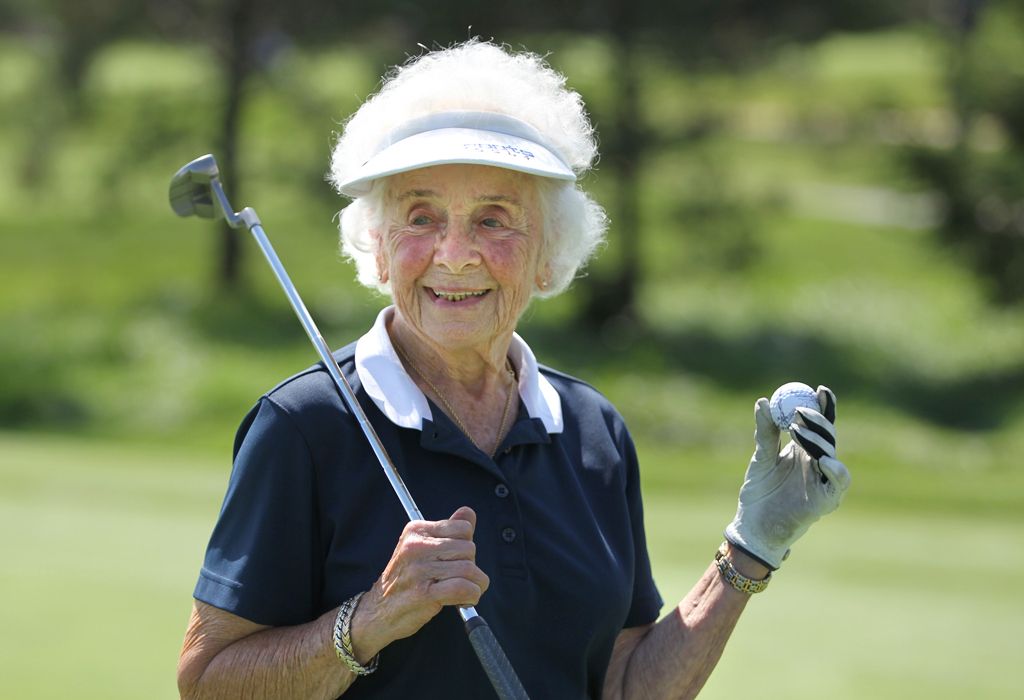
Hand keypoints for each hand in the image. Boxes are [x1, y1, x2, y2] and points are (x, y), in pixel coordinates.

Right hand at [352, 507, 488, 658]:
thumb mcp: (421, 548)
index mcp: (417, 530)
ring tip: (466, 592)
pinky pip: (462, 588)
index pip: (463, 528)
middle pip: (468, 549)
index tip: (458, 559)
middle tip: (461, 579)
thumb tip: (468, 512)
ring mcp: (419, 570)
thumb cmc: (404, 580)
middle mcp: (416, 546)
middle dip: (472, 566)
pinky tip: (464, 601)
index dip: (467, 545)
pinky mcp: (424, 593)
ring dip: (476, 584)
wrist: (376, 612)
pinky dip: (471, 595)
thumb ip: (447, 531)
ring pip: (468, 569)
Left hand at [725, 386, 850, 568]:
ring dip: (817, 440)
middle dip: (818, 420)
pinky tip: (823, 461)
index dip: (825, 406)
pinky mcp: (827, 499)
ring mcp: (825, 480)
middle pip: (828, 435)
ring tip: (795, 430)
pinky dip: (834, 470)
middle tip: (801, 410)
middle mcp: (819, 461)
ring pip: (831, 454)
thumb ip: (765, 431)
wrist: (755, 525)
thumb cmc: (760, 492)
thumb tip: (763, 402)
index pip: (820, 423)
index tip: (819, 389)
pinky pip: (838, 482)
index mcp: (805, 449)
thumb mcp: (761, 457)